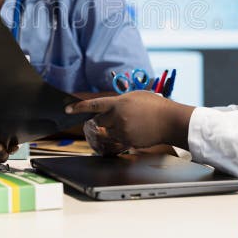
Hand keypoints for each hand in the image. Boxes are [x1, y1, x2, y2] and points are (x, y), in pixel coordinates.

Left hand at [66, 91, 194, 149]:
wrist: (169, 120)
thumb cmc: (155, 106)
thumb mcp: (136, 96)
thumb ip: (120, 101)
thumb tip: (109, 106)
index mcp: (118, 103)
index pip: (93, 105)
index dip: (78, 107)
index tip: (67, 109)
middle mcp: (117, 117)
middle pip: (98, 121)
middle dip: (101, 120)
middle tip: (110, 119)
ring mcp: (121, 130)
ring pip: (107, 132)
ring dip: (112, 130)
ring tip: (129, 124)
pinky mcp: (127, 141)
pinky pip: (117, 141)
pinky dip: (121, 137)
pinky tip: (134, 131)